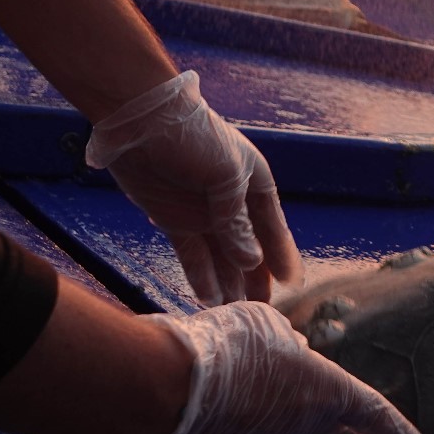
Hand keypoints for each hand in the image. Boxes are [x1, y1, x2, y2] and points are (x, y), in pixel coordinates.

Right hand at [75, 301, 428, 433]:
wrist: (157, 393)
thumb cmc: (222, 350)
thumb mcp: (261, 325)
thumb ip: (283, 342)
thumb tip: (288, 353)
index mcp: (324, 396)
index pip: (372, 414)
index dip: (397, 433)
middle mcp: (296, 430)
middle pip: (320, 418)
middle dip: (325, 408)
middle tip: (331, 403)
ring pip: (271, 422)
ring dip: (266, 401)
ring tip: (240, 368)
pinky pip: (232, 430)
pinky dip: (228, 412)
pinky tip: (204, 389)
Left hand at [84, 70, 299, 304]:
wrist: (141, 121)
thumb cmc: (194, 137)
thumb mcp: (227, 176)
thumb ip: (237, 221)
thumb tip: (252, 262)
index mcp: (254, 182)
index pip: (273, 226)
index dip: (282, 253)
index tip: (292, 281)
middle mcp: (231, 201)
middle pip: (248, 247)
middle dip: (256, 278)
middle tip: (265, 310)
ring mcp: (201, 213)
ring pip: (221, 256)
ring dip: (228, 282)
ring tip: (237, 312)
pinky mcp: (172, 220)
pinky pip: (192, 254)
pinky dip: (200, 275)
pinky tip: (209, 297)